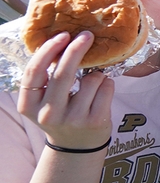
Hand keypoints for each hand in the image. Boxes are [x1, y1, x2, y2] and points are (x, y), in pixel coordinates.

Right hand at [17, 32, 113, 149]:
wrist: (77, 147)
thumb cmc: (60, 114)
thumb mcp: (44, 101)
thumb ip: (47, 79)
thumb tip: (63, 41)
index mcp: (29, 105)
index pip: (34, 72)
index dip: (48, 50)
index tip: (62, 35)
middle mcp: (49, 114)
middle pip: (63, 73)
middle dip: (76, 49)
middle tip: (86, 35)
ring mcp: (73, 119)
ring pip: (91, 79)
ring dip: (95, 73)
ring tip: (91, 84)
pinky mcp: (95, 121)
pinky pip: (106, 87)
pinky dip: (107, 83)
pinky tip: (101, 92)